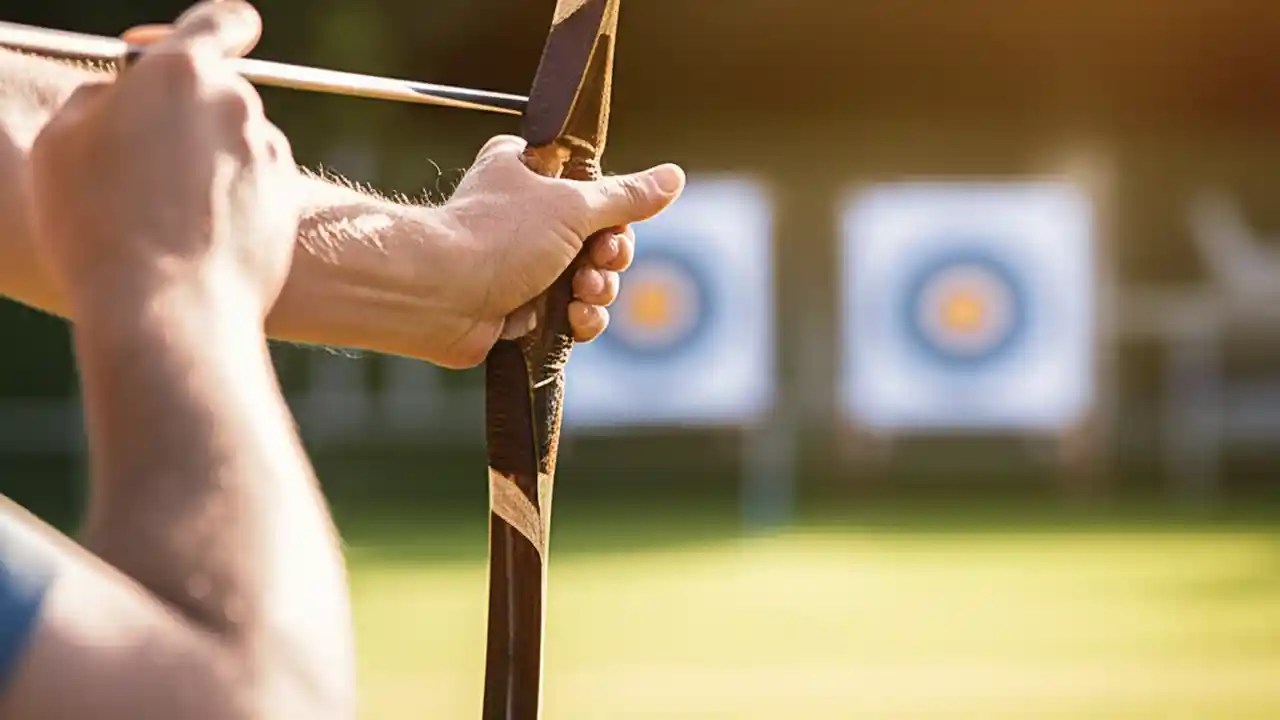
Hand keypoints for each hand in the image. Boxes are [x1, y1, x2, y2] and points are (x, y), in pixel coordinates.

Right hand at [29, 1, 298, 321]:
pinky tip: (197, 237)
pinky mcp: (288, 202)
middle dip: (188, 115)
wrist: (171, 307)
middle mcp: (238, 102)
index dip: (218, 28)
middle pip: (219, 91)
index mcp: (182, 70)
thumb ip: (101, 98)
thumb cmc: (100, 224)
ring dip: (208, 163)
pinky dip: (232, 201)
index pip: (221, 21)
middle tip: (143, 162)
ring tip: (163, 215)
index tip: (207, 42)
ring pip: (235, 142)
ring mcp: (270, 154)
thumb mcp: (61, 143)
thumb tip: (126, 95)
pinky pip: (255, 186)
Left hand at [436, 135, 684, 365]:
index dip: (614, 214)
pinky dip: (581, 319)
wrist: (438, 295)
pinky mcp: (522, 309)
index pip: (594, 190)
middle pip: (598, 239)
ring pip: (589, 280)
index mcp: (529, 174)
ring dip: (598, 290)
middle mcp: (526, 217)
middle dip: (609, 258)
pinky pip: (570, 315)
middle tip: (601, 262)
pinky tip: (575, 320)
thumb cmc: (496, 237)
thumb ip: (627, 198)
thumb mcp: (573, 206)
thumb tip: (673, 177)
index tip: (613, 228)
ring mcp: (523, 265)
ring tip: (583, 294)